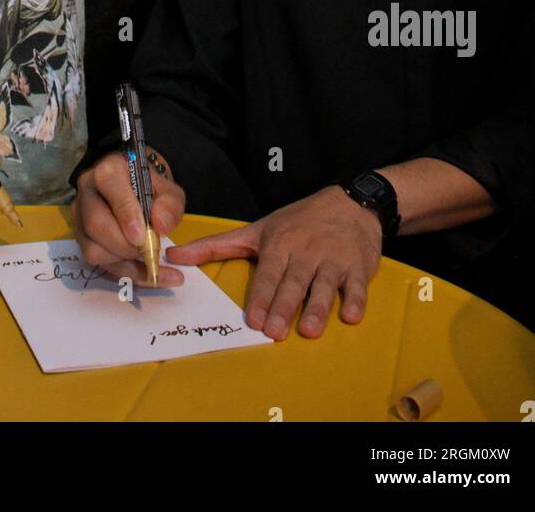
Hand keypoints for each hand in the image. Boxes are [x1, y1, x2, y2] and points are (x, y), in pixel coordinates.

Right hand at [72, 149, 186, 285]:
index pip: (110, 186)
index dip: (126, 213)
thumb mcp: (168, 190)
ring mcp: (80, 215)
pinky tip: (145, 272)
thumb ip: (170, 204)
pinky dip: (123, 271)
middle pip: (96, 223)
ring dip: (123, 260)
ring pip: (91, 248)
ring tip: (147, 258)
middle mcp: (88, 190)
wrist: (135, 188)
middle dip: (124, 246)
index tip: (142, 236)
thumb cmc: (151, 188)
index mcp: (110, 170)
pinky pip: (96, 262)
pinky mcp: (81, 237)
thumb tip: (160, 226)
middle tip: (149, 251)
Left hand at [165, 186, 382, 337]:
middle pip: (293, 282)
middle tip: (274, 332)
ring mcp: (334, 259)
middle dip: (283, 306)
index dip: (261, 296)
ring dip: (318, 307)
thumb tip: (175, 255)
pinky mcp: (359, 266)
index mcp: (280, 243)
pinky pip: (358, 285)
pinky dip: (356, 300)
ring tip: (309, 330)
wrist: (349, 203)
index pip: (269, 273)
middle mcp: (306, 251)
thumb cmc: (298, 221)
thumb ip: (216, 246)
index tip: (254, 319)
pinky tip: (351, 316)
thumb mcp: (257, 230)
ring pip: (324, 285)